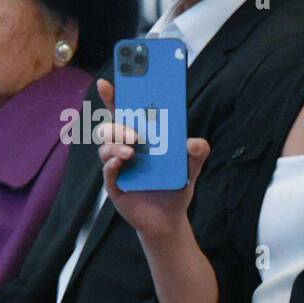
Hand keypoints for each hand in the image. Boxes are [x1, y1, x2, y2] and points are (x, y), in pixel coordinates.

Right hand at [95, 78, 209, 241]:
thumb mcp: (191, 168)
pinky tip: (120, 163)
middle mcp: (125, 148)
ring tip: (131, 152)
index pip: (124, 113)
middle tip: (135, 132)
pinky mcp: (114, 185)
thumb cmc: (175, 187)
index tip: (107, 82)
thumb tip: (194, 142)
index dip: (113, 96)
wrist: (169, 220)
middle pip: (111, 127)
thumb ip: (197, 153)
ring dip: (116, 146)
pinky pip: (107, 172)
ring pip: (106, 148)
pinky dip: (112, 165)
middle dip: (118, 124)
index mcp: (141, 137)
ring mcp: (117, 166)